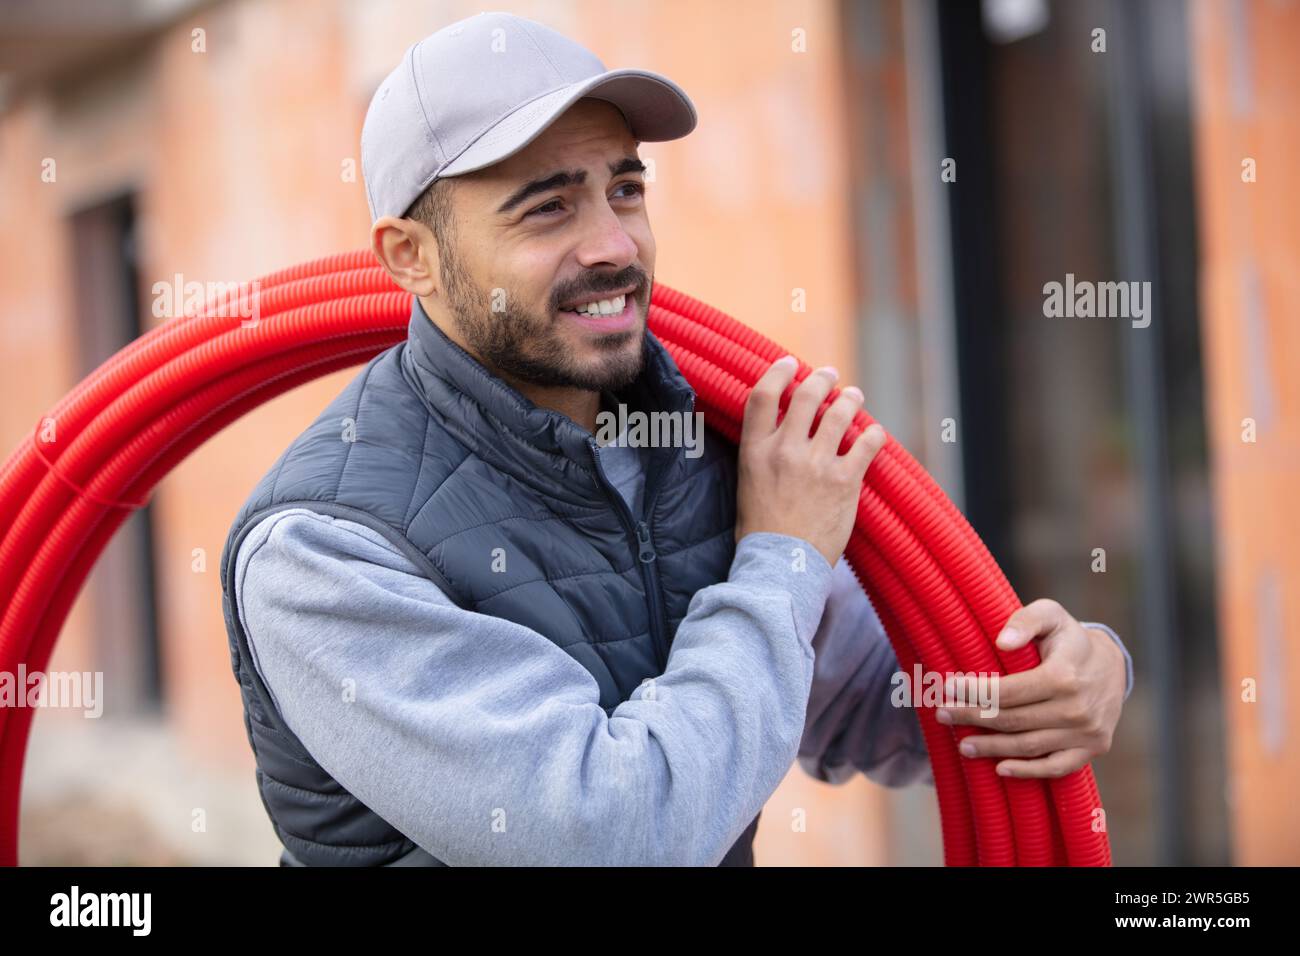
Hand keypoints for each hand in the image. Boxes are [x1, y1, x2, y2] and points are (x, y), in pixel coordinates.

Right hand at [735, 356, 886, 566]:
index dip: (778, 373)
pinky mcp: (844, 481)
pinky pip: (867, 443)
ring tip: (855, 396)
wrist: (781, 565)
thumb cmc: (761, 532)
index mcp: (755, 451)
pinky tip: (874, 434)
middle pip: (807, 396)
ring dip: (851, 400)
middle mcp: (785, 451)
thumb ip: (762, 454)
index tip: (790, 365)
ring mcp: (816, 464)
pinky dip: (873, 434)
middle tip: (830, 376)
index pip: (763, 396)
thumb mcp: (748, 484)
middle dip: (822, 379)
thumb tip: (780, 432)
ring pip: (840, 413)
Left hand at [936, 598, 1126, 778]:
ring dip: (992, 748)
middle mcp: (1078, 708)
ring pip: (1029, 746)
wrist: (1112, 665)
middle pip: (1013, 720)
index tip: (947, 689)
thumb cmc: (1069, 638)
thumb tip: (1001, 641)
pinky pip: (1056, 767)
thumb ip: (1026, 621)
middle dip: (972, 718)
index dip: (975, 692)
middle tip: (943, 714)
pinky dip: (1028, 771)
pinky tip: (1000, 769)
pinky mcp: (1093, 748)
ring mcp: (1087, 732)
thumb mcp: (1051, 616)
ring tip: (962, 744)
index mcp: (1065, 675)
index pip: (1009, 691)